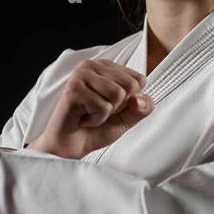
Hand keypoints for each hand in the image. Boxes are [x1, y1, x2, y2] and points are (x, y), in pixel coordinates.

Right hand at [27, 59, 152, 159]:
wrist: (71, 147)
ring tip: (89, 114)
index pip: (139, 79)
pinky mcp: (74, 89)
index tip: (110, 106)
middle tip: (98, 111)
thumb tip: (141, 99)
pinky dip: (96, 120)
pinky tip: (82, 119)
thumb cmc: (95, 129)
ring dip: (106, 113)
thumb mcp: (127, 118)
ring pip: (117, 94)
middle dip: (118, 106)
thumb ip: (142, 108)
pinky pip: (102, 107)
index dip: (129, 101)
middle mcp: (92, 66)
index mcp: (107, 67)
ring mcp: (81, 75)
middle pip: (130, 85)